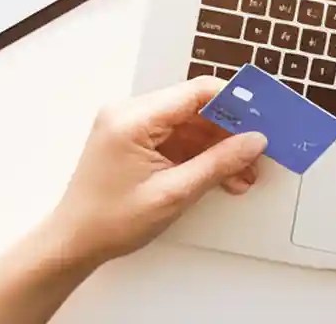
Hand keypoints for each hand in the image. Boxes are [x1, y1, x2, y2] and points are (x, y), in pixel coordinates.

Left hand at [49, 76, 266, 264]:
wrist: (73, 243)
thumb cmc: (109, 221)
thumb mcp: (174, 193)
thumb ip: (218, 163)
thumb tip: (253, 142)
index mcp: (133, 119)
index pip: (197, 92)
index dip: (235, 101)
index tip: (262, 114)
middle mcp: (130, 113)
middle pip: (196, 107)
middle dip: (230, 130)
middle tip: (258, 149)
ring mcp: (131, 126)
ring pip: (190, 123)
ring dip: (218, 146)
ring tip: (244, 172)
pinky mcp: (135, 140)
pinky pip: (177, 137)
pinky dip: (201, 154)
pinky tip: (222, 174)